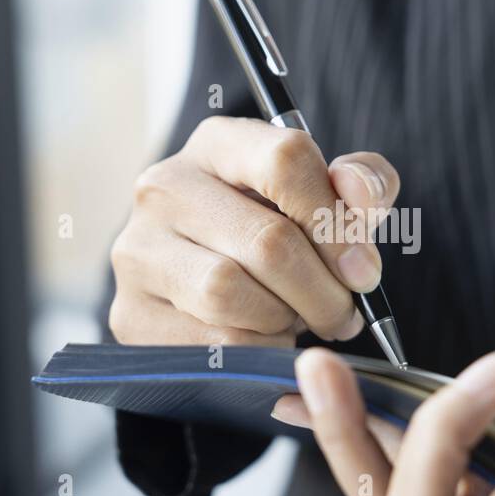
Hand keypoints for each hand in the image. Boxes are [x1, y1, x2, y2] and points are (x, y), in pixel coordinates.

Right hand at [108, 116, 399, 345]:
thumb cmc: (278, 235)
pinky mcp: (131, 314)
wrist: (207, 292)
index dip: (337, 220)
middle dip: (323, 291)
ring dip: (285, 320)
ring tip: (295, 318)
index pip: (286, 160)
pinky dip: (257, 351)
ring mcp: (139, 251)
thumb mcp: (326, 200)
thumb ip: (362, 185)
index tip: (362, 268)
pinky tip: (264, 340)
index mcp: (218, 144)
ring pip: (231, 293)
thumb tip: (358, 195)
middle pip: (267, 240)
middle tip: (343, 312)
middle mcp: (165, 187)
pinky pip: (212, 344)